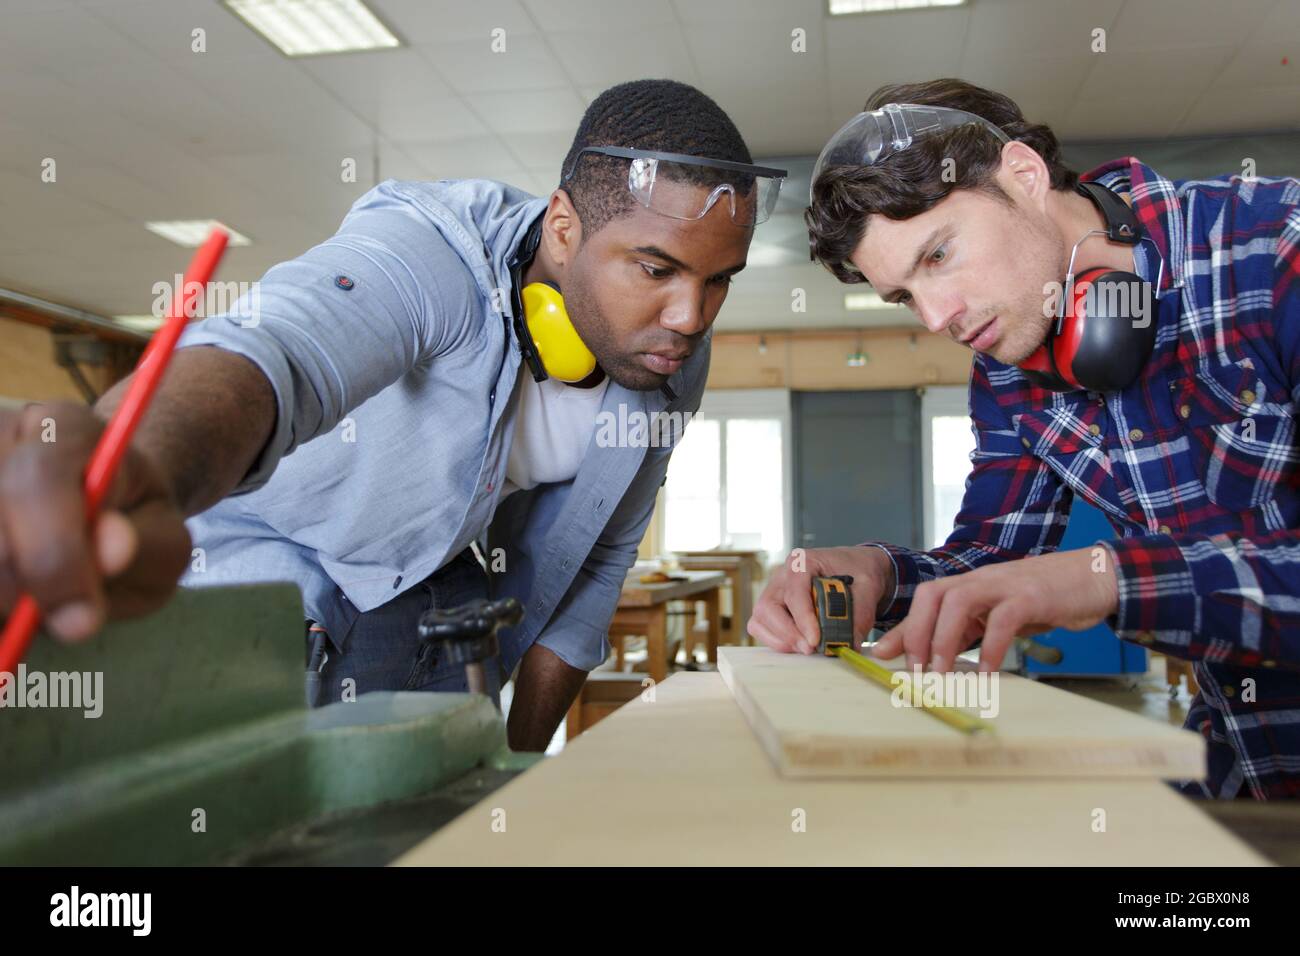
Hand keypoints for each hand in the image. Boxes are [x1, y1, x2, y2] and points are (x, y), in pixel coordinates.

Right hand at [0, 402, 190, 641]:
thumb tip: (112, 551)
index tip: (80, 619)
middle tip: (42, 626)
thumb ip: (146, 547)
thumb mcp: (163, 542)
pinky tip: (8, 606)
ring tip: (24, 608)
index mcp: (65, 429)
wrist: (103, 512)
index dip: (53, 556)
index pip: (39, 481)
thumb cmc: (133, 528)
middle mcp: (0, 435)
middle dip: (14, 587)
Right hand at [748, 545, 894, 654]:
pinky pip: (763, 627)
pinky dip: (777, 641)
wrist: (856, 567)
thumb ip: (860, 615)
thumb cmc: (858, 571)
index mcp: (803, 561)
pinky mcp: (775, 608)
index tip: (815, 641)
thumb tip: (849, 645)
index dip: (802, 619)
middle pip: (768, 607)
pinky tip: (799, 645)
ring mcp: (775, 591)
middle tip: (810, 649)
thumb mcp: (867, 587)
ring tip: (806, 649)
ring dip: (780, 639)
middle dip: (787, 633)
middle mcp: (783, 575)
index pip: (794, 593)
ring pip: (761, 619)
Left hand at [872, 548, 1118, 672]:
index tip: (878, 655)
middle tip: (915, 670)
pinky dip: (992, 647)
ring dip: (944, 638)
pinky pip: (1004, 619)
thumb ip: (964, 632)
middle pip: (933, 595)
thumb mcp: (995, 616)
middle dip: (916, 631)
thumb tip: (928, 657)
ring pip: (960, 601)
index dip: (900, 629)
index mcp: (969, 585)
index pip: (925, 603)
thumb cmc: (1042, 600)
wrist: (1093, 577)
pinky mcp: (1032, 596)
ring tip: (941, 672)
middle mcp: (980, 580)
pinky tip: (989, 671)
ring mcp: (1005, 585)